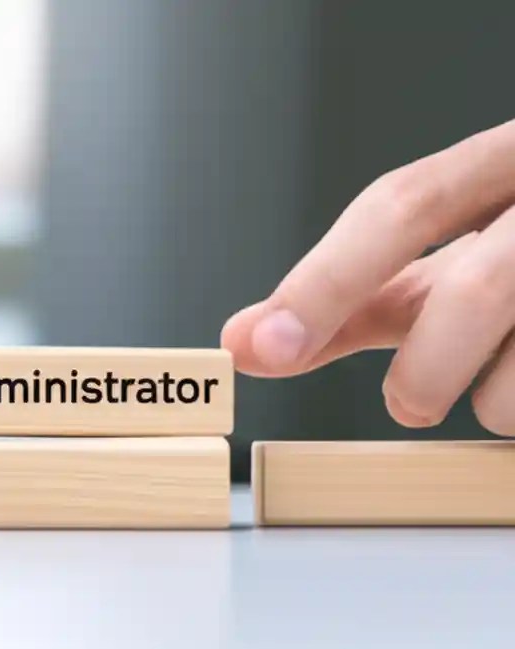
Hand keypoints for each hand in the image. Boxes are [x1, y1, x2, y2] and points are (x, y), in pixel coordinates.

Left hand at [222, 119, 514, 433]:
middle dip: (425, 368)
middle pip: (479, 287)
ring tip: (500, 388)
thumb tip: (245, 340)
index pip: (400, 206)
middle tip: (406, 403)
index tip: (259, 347)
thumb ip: (348, 297)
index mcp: (504, 160)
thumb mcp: (444, 255)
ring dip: (501, 400)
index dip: (324, 281)